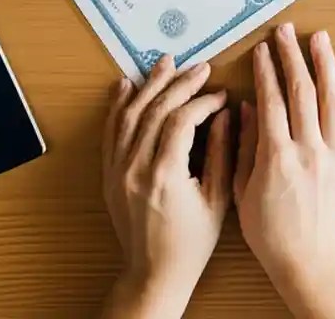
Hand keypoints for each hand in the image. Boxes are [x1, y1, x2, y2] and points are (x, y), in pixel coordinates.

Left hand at [101, 56, 232, 318]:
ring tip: (165, 63)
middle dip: (179, 84)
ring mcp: (117, 170)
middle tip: (199, 67)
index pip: (182, 120)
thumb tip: (225, 115)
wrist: (154, 272)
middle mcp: (135, 168)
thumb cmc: (191, 243)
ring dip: (148, 85)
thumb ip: (222, 153)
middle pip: (155, 110)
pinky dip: (118, 105)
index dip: (203, 101)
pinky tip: (126, 86)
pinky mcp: (109, 174)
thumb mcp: (218, 199)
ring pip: (130, 115)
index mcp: (165, 176)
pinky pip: (111, 131)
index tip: (220, 94)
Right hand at [235, 24, 334, 318]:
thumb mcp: (242, 189)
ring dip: (325, 66)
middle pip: (301, 92)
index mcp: (276, 156)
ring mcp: (334, 155)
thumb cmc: (268, 230)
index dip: (265, 71)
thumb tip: (248, 106)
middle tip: (283, 31)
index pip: (271, 101)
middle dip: (290, 57)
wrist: (305, 258)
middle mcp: (308, 149)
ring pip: (331, 102)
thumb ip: (246, 145)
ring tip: (319, 38)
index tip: (260, 48)